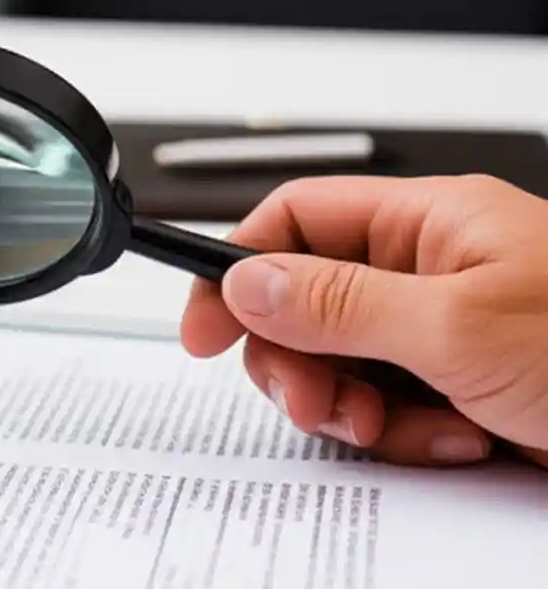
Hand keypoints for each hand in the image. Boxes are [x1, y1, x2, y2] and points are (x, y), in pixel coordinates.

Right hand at [181, 174, 547, 468]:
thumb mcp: (461, 327)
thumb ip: (341, 303)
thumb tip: (248, 281)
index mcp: (428, 223)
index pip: (294, 221)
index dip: (239, 270)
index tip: (203, 327)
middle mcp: (428, 272)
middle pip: (304, 305)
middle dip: (301, 363)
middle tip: (319, 402)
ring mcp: (442, 334)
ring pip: (340, 367)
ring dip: (359, 412)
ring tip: (413, 429)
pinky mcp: (458, 389)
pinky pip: (388, 413)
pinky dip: (408, 440)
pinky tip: (459, 442)